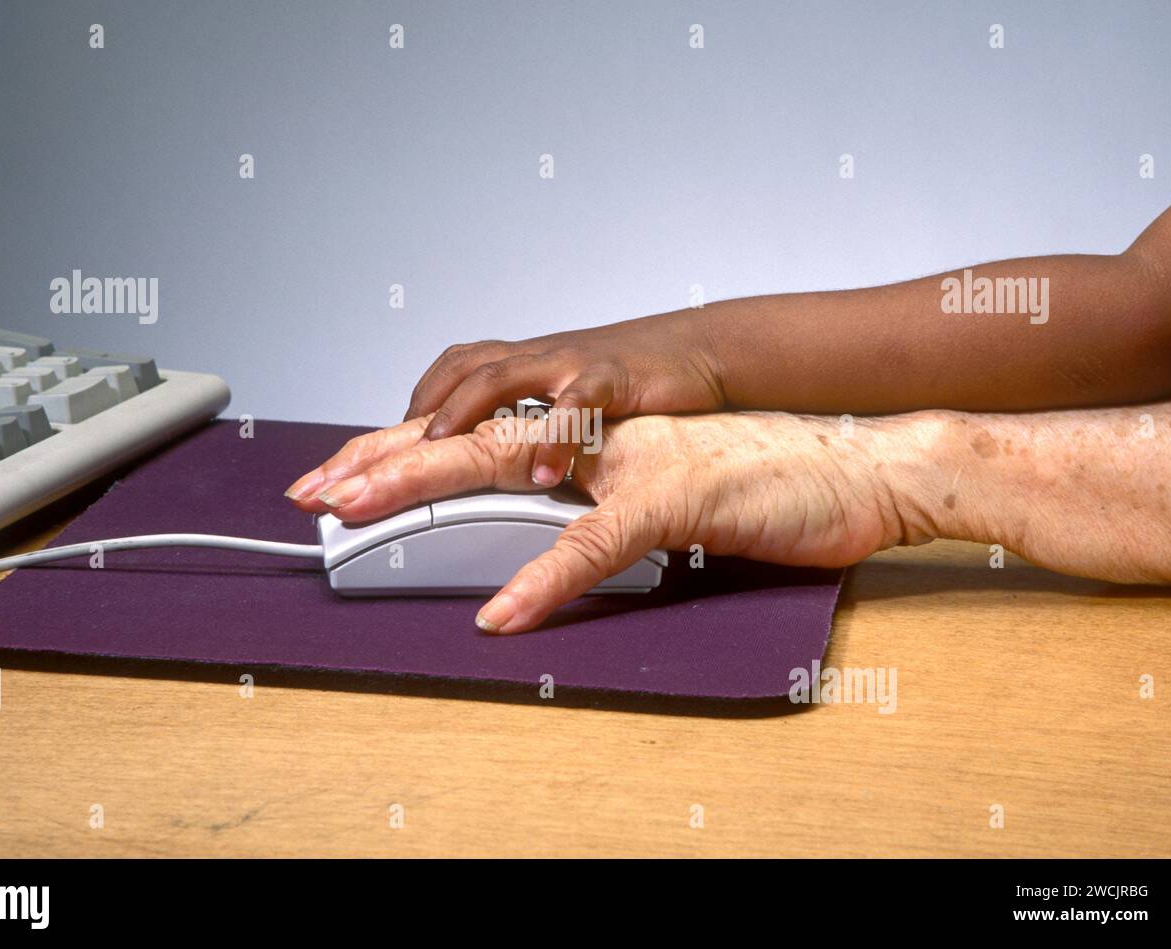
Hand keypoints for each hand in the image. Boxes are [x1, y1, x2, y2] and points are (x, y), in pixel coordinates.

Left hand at [286, 411, 930, 632]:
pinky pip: (596, 540)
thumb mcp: (662, 489)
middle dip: (380, 461)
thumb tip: (540, 533)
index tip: (335, 478)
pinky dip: (546, 581)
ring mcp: (633, 456)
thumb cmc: (762, 479)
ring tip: (359, 516)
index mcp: (589, 432)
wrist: (859, 462)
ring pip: (508, 463)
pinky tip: (500, 614)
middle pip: (466, 437)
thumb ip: (597, 502)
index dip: (401, 452)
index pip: (475, 436)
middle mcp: (597, 431)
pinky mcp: (678, 492)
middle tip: (311, 491)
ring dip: (426, 488)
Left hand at [403, 309, 730, 485]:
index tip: (372, 450)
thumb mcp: (567, 399)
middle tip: (384, 456)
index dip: (410, 406)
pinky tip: (539, 473)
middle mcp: (537, 357)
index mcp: (525, 364)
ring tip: (438, 450)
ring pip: (499, 375)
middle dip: (415, 413)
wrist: (702, 351)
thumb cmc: (634, 382)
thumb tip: (486, 455)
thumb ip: (527, 419)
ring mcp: (569, 363)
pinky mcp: (612, 376)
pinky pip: (576, 404)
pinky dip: (554, 438)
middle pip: (457, 371)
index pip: (450, 372)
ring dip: (462, 412)